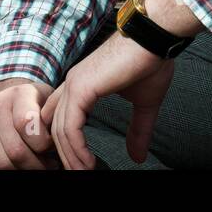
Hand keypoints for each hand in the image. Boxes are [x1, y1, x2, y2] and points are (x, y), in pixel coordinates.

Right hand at [0, 77, 60, 168]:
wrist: (10, 96)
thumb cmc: (37, 105)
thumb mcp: (50, 104)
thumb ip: (54, 121)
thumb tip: (61, 146)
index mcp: (19, 93)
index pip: (26, 125)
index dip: (43, 144)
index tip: (51, 147)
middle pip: (16, 150)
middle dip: (37, 165)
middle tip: (48, 166)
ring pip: (3, 163)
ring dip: (23, 171)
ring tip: (36, 166)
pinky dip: (5, 173)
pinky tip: (18, 168)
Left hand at [40, 33, 173, 169]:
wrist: (155, 37)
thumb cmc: (150, 61)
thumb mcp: (144, 103)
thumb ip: (137, 130)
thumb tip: (138, 157)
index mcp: (83, 83)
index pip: (62, 117)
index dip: (66, 142)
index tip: (79, 163)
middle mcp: (73, 83)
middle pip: (56, 128)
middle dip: (65, 156)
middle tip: (79, 174)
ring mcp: (74, 84)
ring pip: (60, 131)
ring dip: (71, 158)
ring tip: (84, 174)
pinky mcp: (81, 88)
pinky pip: (69, 127)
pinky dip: (76, 149)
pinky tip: (87, 163)